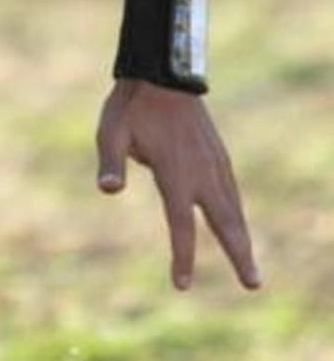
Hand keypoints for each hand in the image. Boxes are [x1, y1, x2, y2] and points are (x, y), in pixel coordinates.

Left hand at [96, 79, 260, 291]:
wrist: (163, 75)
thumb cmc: (131, 107)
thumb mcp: (112, 133)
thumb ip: (111, 163)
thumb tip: (108, 189)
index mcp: (175, 174)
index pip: (181, 225)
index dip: (182, 256)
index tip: (181, 284)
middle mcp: (201, 173)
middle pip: (225, 223)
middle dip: (239, 255)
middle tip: (253, 285)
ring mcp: (214, 163)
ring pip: (234, 208)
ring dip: (243, 238)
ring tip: (251, 266)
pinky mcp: (218, 154)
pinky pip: (232, 191)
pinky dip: (238, 213)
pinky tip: (238, 223)